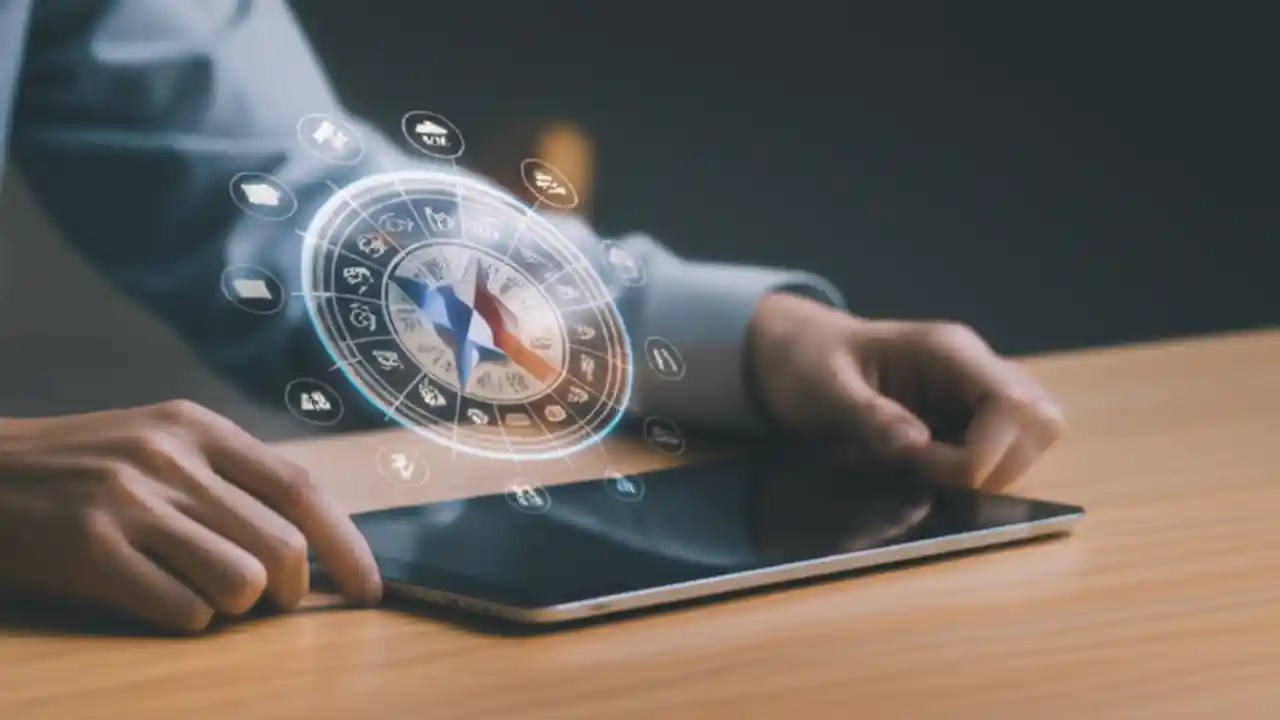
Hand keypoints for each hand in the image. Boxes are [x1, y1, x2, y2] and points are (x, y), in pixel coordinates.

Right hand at [0, 400, 380, 631]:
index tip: (368, 587)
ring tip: (206, 594)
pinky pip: (184, 611)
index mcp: (198, 428)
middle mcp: (171, 458)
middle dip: (291, 590)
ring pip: (243, 582)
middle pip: (283, 546)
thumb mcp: (160, 444)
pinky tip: (159, 599)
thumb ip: (231, 479)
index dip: (348, 544)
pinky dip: (187, 619)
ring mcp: (131, 503)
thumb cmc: (83, 467)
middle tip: (271, 600)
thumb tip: (315, 542)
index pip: (301, 488)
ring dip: (238, 607)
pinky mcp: (92, 551)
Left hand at [749, 294, 1065, 489]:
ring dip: (988, 469)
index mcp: (947, 351)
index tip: (923, 466)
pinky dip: (975, 468)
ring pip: (1031, 438)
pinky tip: (927, 466)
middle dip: (995, 465)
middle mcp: (975, 367)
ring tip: (923, 467)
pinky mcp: (967, 415)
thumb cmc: (807, 363)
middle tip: (927, 471)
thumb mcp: (825, 391)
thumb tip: (915, 445)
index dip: (981, 454)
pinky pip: (1003, 448)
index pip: (1012, 405)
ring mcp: (976, 391)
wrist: (795, 352)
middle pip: (1040, 423)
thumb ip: (870, 417)